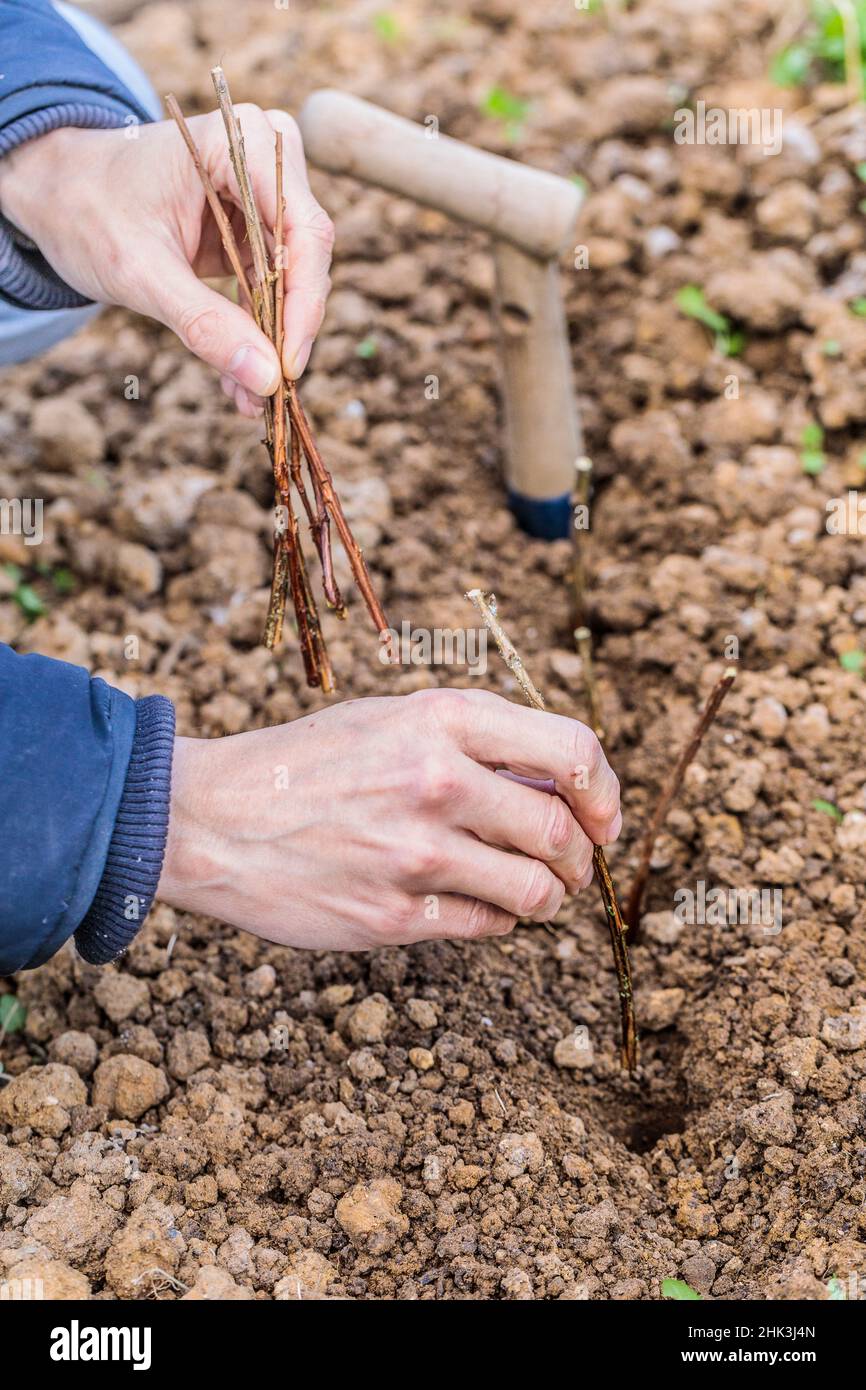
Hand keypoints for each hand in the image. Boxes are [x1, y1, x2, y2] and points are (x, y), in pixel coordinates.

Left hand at [0, 109, 333, 413]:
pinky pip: (272, 290)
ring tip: (247, 397)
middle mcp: (266, 159)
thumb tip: (266, 378)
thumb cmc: (88, 211)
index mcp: (240, 144)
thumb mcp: (140, 271)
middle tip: (266, 394)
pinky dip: (255, 335)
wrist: (59, 193)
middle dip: (286, 332)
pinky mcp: (257, 229)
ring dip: (270, 343)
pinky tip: (239, 378)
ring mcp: (265, 194)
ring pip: (294, 282)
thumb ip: (204, 322)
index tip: (286, 368)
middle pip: (305, 258)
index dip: (304, 306)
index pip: (303, 232)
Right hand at [157, 688, 621, 949]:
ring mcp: (416, 853)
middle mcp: (437, 781)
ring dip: (549, 897)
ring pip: (537, 891)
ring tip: (532, 891)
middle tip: (571, 866)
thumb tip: (559, 783)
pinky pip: (488, 928)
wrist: (212, 817)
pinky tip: (472, 906)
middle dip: (582, 857)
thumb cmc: (308, 764)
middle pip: (562, 832)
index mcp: (442, 719)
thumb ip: (472, 741)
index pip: (572, 750)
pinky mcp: (393, 916)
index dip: (606, 791)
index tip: (604, 819)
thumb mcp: (391, 718)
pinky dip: (497, 921)